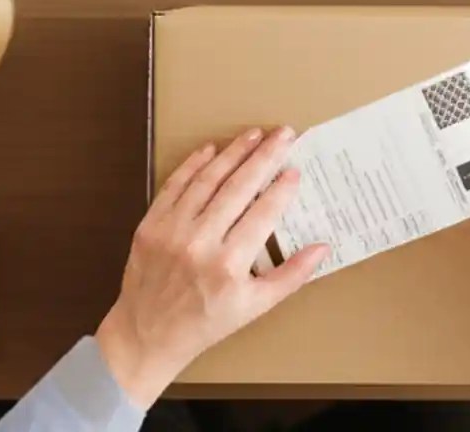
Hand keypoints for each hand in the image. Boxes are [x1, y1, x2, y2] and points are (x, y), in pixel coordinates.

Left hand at [95, 127, 327, 408]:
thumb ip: (291, 276)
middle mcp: (200, 244)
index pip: (263, 214)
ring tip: (254, 134)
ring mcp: (171, 231)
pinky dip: (194, 164)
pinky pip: (175, 185)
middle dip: (264, 156)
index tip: (295, 169)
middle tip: (283, 134)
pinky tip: (212, 149)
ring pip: (207, 180)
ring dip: (233, 152)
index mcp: (229, 266)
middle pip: (238, 188)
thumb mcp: (255, 307)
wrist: (146, 335)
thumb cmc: (206, 322)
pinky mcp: (150, 225)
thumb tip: (323, 247)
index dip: (281, 188)